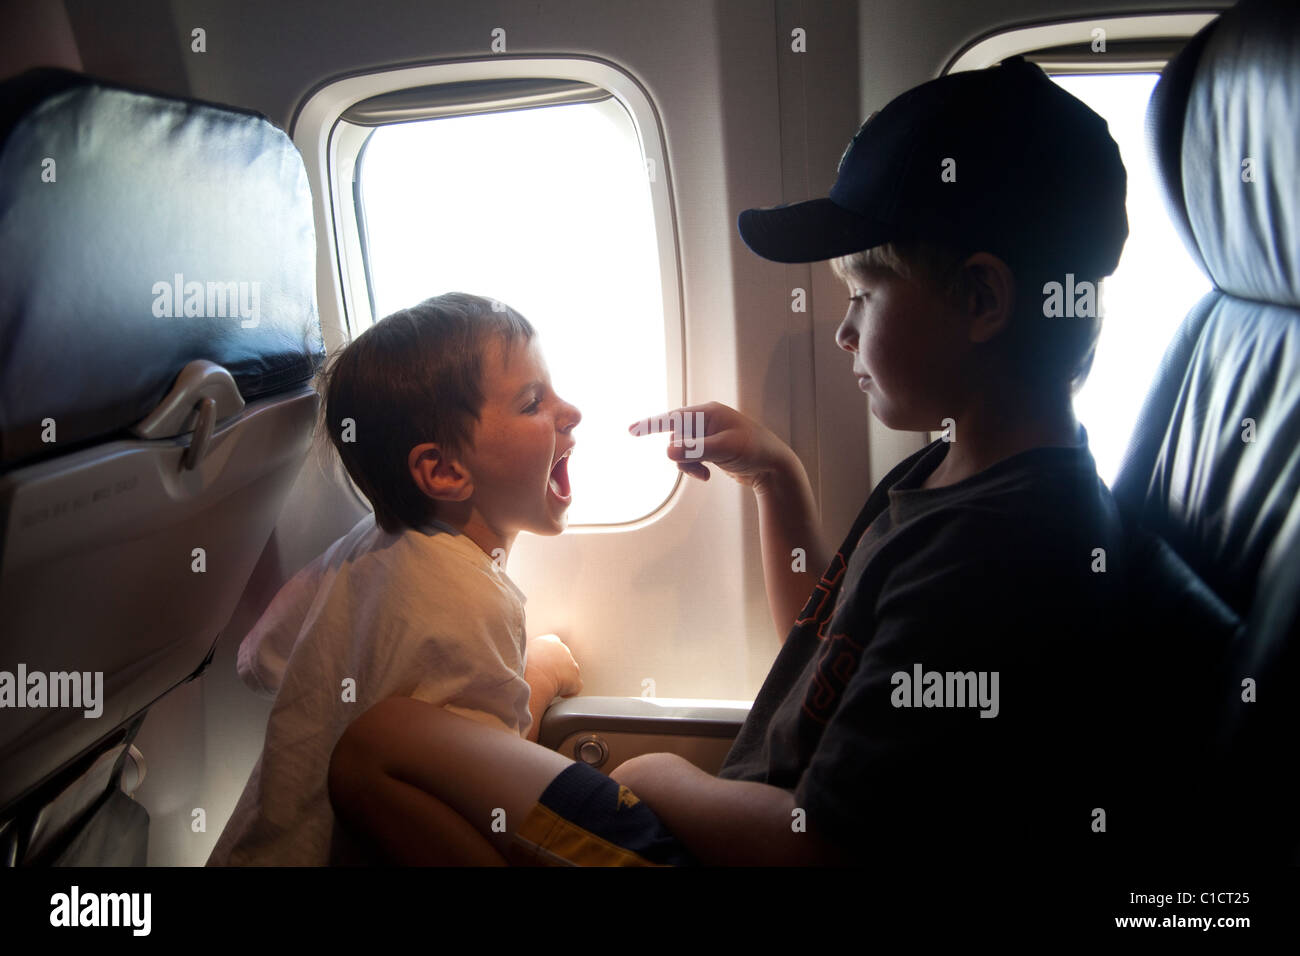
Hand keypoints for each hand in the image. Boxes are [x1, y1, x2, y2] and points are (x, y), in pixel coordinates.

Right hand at [525, 634, 581, 698]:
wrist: (532, 676)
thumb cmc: (522, 666)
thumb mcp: (522, 652)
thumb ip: (529, 651)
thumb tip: (522, 656)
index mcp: (548, 641)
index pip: (554, 643)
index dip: (550, 655)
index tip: (545, 663)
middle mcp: (562, 649)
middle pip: (563, 657)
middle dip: (558, 666)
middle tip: (546, 677)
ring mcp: (571, 663)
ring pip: (571, 672)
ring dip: (564, 679)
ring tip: (552, 687)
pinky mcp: (575, 679)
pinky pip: (576, 687)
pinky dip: (570, 692)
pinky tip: (562, 696)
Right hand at [627, 401, 796, 492]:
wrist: (774, 467)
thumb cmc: (755, 450)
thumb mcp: (725, 449)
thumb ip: (695, 450)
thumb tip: (668, 451)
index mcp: (708, 413)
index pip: (673, 418)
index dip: (651, 424)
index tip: (631, 430)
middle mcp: (706, 421)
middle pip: (676, 438)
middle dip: (681, 455)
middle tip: (697, 467)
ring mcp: (708, 436)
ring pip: (682, 451)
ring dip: (688, 464)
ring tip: (703, 473)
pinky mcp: (711, 449)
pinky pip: (691, 458)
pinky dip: (694, 467)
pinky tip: (707, 475)